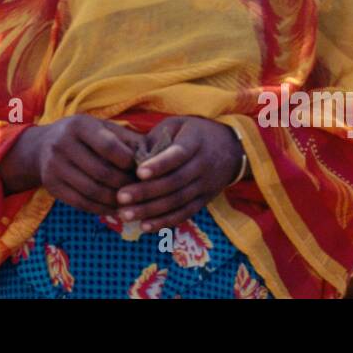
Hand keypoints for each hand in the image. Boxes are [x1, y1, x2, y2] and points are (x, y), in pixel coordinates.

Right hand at [0, 115, 141, 214]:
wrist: (42, 147)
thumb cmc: (84, 137)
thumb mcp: (103, 129)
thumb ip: (128, 140)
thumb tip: (158, 155)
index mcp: (79, 125)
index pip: (108, 146)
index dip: (128, 161)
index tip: (141, 170)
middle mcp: (62, 144)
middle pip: (102, 172)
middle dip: (125, 185)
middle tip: (141, 192)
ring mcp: (54, 166)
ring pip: (92, 191)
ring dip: (116, 201)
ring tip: (132, 203)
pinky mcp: (51, 186)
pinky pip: (81, 203)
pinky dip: (102, 209)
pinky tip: (115, 209)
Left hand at [116, 116, 242, 233]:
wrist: (231, 148)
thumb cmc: (194, 133)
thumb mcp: (177, 125)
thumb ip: (156, 139)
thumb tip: (131, 157)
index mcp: (194, 143)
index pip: (177, 155)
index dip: (159, 165)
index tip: (138, 172)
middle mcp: (202, 166)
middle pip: (174, 183)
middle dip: (146, 192)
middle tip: (121, 198)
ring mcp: (204, 186)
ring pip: (177, 202)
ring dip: (151, 211)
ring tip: (126, 215)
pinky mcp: (204, 201)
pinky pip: (184, 214)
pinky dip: (165, 222)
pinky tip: (144, 227)